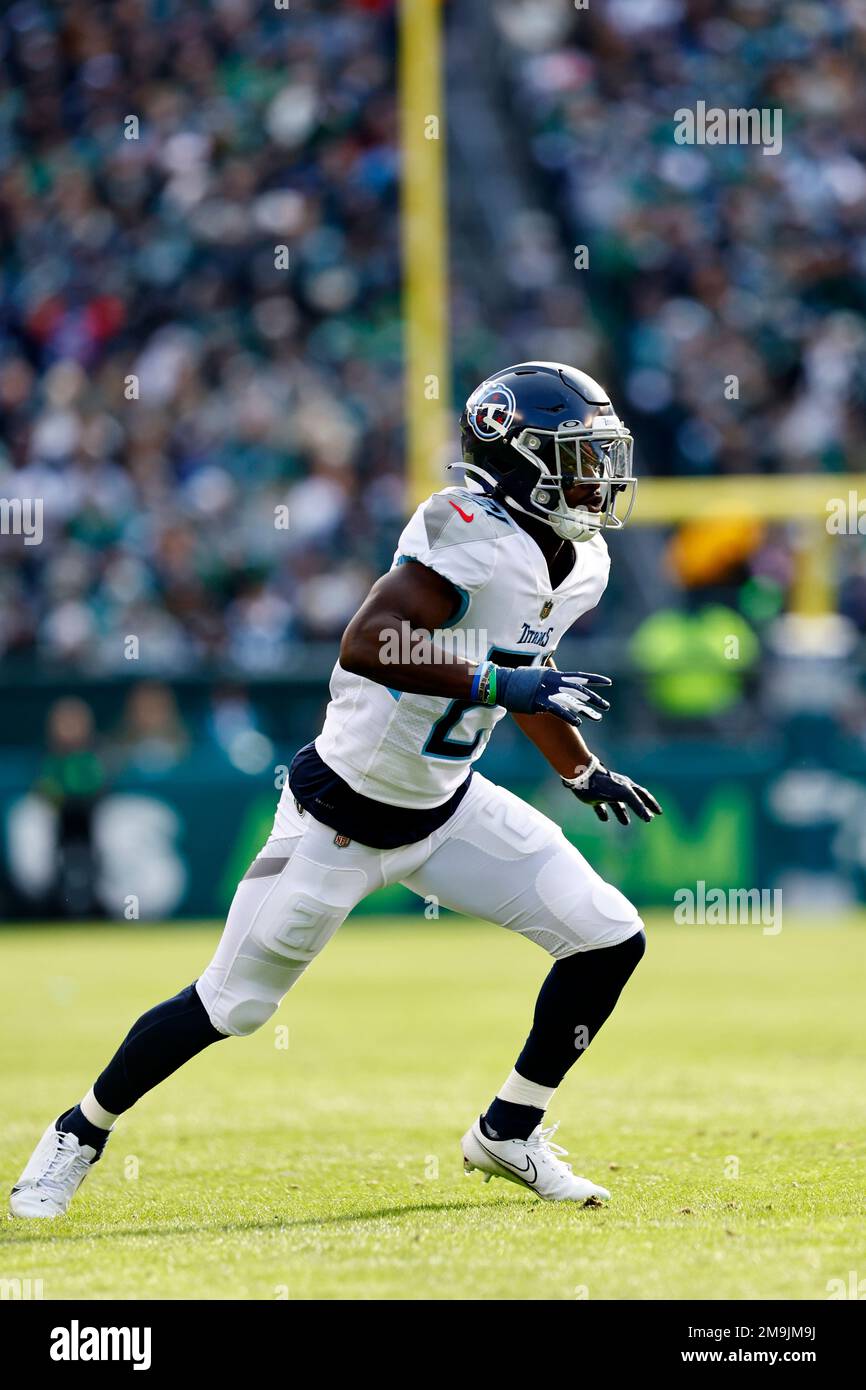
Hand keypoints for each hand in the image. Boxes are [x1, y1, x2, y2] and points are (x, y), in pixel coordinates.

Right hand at [481, 664, 611, 726]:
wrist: (502, 682)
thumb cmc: (517, 680)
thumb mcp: (536, 675)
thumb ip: (548, 677)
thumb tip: (555, 678)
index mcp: (555, 675)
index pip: (579, 676)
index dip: (594, 679)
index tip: (608, 682)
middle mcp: (554, 682)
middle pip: (580, 690)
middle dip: (594, 698)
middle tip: (606, 706)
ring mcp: (548, 692)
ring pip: (572, 701)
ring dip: (586, 710)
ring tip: (598, 717)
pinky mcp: (540, 702)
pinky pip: (558, 710)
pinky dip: (568, 716)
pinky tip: (578, 722)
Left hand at [563, 755, 662, 824]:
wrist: (582, 776)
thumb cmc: (605, 784)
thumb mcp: (624, 794)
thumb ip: (637, 805)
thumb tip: (649, 818)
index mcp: (627, 786)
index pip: (643, 795)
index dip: (651, 804)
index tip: (659, 813)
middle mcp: (618, 788)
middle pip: (632, 800)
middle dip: (640, 809)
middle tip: (648, 818)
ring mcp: (605, 792)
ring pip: (617, 804)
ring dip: (622, 813)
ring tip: (626, 823)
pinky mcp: (593, 797)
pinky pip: (600, 806)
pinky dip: (603, 812)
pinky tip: (605, 819)